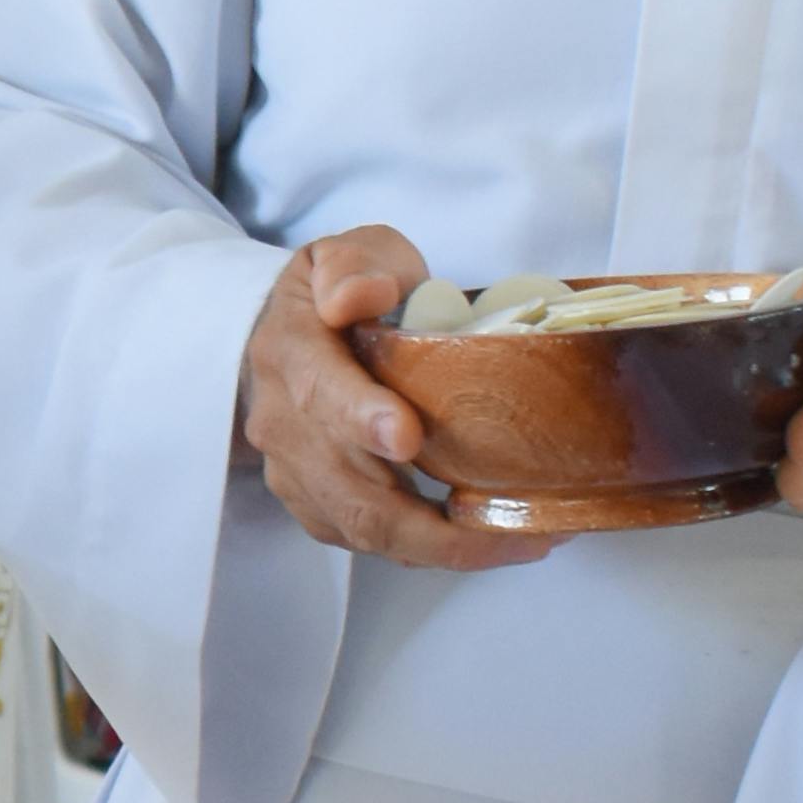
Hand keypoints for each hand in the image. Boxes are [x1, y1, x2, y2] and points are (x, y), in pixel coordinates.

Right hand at [237, 223, 545, 572]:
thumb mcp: (348, 252)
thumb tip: (359, 296)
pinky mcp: (314, 503)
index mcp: (291, 350)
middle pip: (346, 486)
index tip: (407, 437)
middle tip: (506, 529)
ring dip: (439, 546)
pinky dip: (425, 550)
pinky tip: (485, 543)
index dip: (361, 418)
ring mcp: (294, 471)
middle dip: (425, 520)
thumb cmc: (340, 293)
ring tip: (518, 542)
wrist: (286, 339)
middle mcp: (283, 421)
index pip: (319, 391)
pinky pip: (366, 541)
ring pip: (360, 526)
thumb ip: (356, 264)